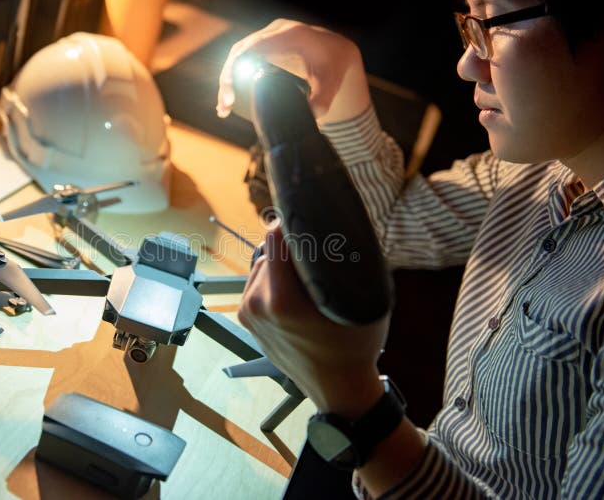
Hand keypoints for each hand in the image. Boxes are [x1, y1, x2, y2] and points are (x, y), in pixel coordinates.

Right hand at [216, 19, 370, 123]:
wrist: (336, 53)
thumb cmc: (333, 67)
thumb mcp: (331, 83)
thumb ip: (323, 99)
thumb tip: (311, 115)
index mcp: (291, 34)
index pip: (257, 45)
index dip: (240, 64)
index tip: (232, 87)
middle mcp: (275, 32)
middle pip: (242, 50)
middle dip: (229, 77)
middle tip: (226, 104)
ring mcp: (267, 37)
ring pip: (238, 55)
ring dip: (227, 80)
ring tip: (223, 108)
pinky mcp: (262, 46)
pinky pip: (242, 59)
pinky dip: (233, 78)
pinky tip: (227, 101)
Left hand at [238, 220, 388, 417]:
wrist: (338, 387)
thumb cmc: (354, 346)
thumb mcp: (358, 301)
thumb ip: (342, 263)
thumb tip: (333, 225)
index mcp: (282, 299)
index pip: (276, 237)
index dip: (293, 222)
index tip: (307, 216)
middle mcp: (258, 303)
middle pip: (269, 251)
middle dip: (291, 247)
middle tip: (315, 253)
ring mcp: (249, 313)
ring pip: (262, 266)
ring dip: (281, 265)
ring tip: (306, 279)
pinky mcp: (246, 319)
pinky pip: (257, 284)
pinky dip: (273, 282)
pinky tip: (294, 293)